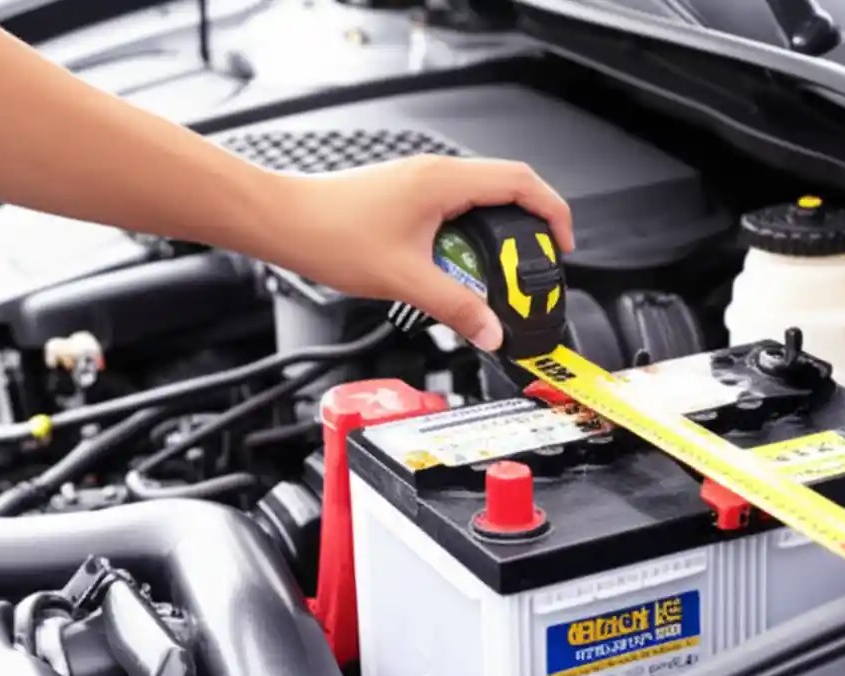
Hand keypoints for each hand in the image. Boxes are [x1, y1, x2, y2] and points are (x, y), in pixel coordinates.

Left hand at [255, 155, 573, 350]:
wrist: (282, 221)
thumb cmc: (329, 233)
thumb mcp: (405, 280)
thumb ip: (456, 308)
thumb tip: (491, 331)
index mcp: (445, 181)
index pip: (522, 182)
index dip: (553, 212)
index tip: (562, 246)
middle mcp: (436, 174)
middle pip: (507, 191)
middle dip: (526, 233)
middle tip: (529, 272)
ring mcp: (420, 182)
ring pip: (479, 204)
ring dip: (492, 241)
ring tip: (488, 279)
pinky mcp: (406, 197)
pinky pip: (454, 212)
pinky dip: (465, 241)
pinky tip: (452, 271)